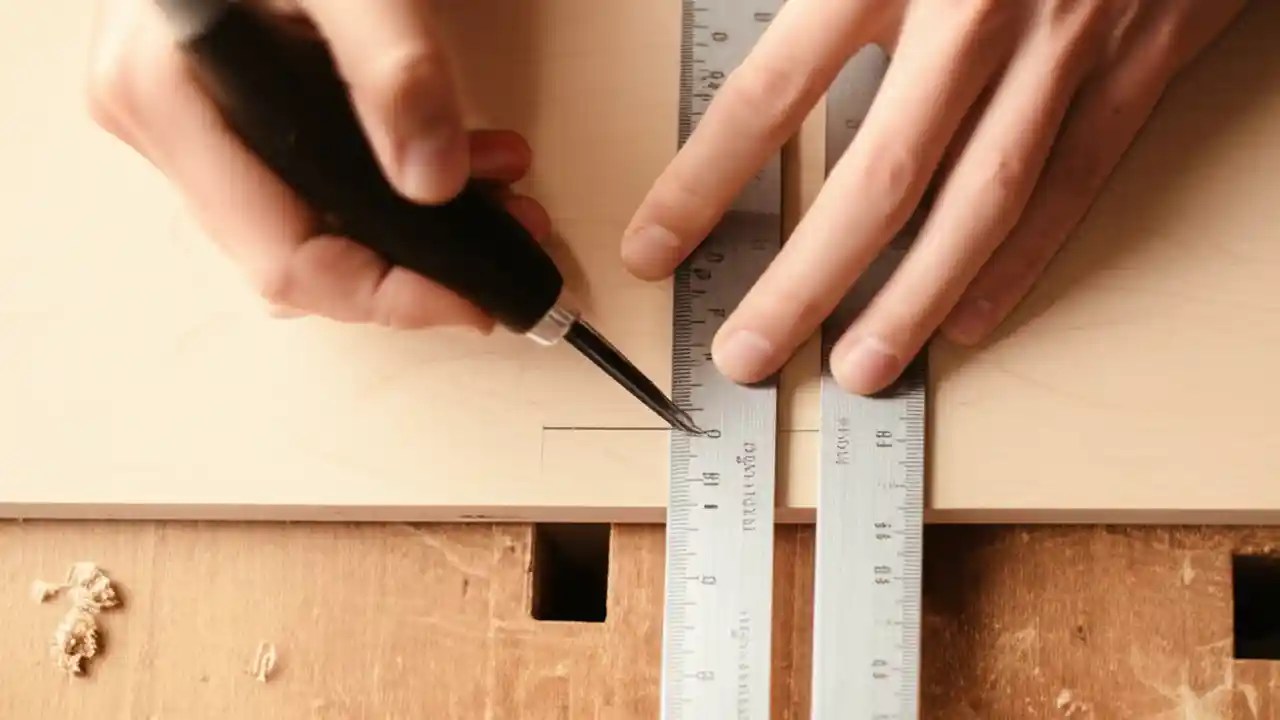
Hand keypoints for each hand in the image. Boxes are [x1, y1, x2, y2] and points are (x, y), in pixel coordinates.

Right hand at [86, 0, 549, 329]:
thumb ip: (392, 71)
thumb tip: (433, 181)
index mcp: (167, 97)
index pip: (285, 260)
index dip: (389, 298)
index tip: (472, 301)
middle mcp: (163, 123)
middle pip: (296, 259)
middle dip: (413, 267)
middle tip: (506, 247)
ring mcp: (189, 122)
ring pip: (308, 228)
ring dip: (410, 233)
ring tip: (502, 197)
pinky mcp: (225, 111)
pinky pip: (307, 184)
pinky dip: (386, 190)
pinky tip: (456, 164)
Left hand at [621, 0, 1246, 393]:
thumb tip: (750, 47)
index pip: (770, 94)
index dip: (704, 184)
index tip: (655, 248)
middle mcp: (971, 13)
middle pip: (877, 177)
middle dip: (806, 281)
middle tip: (750, 349)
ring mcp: (1062, 44)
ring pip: (980, 199)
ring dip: (914, 297)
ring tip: (858, 365)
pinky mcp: (1139, 59)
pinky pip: (1074, 177)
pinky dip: (1022, 258)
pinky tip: (968, 316)